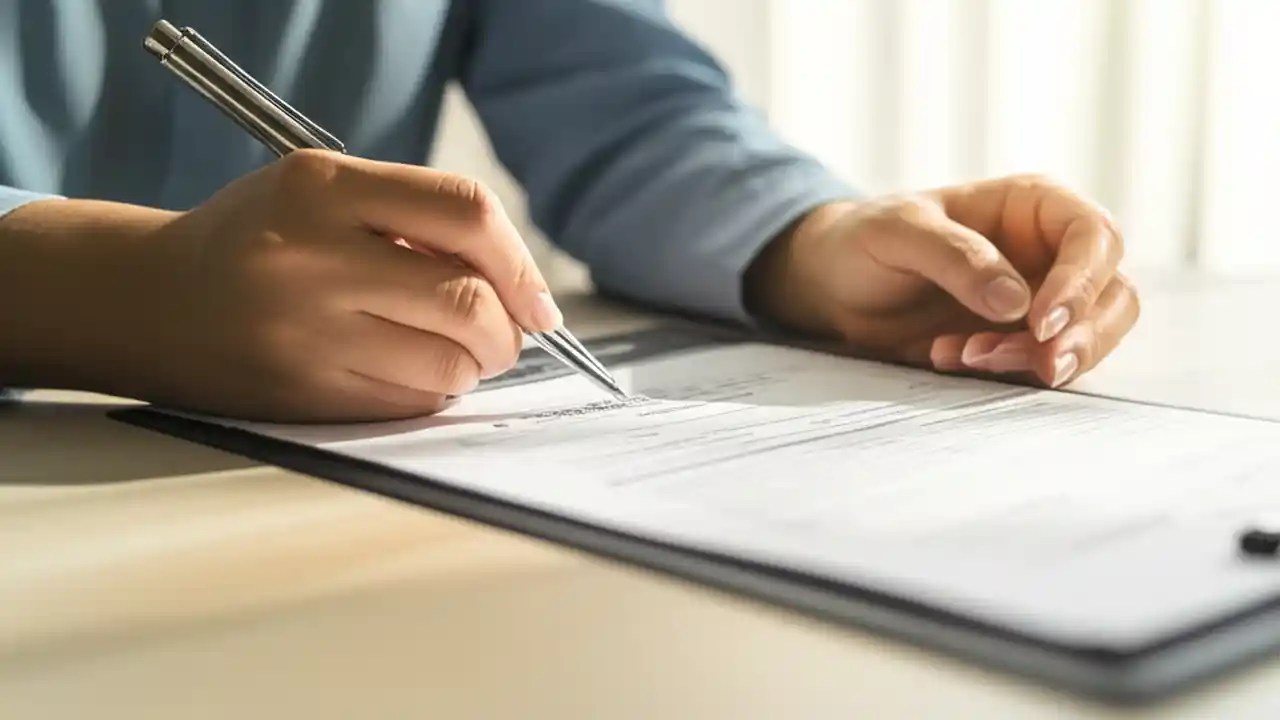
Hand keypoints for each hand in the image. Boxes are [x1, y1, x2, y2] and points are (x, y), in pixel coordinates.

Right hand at [0, 150, 560, 420]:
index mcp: (324, 186)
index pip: (466, 211)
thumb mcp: (323, 192)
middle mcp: (313, 255)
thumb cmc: (257, 241)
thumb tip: (522, 285)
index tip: (538, 299)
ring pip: (449, 363)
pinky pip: (411, 403)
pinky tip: (412, 375)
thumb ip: (414, 217)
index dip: (521, 261)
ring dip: (474, 366)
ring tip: (453, 354)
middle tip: (504, 336)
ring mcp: (304, 329)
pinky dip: (434, 393)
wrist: (147, 300)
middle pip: (468, 299)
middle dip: (509, 329)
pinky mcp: (301, 393)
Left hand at [745, 175, 1138, 386]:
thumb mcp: (898, 232)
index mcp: (1033, 206)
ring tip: (967, 357)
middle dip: (1083, 336)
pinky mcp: (1017, 344)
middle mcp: (1049, 253)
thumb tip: (1017, 302)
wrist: (833, 285)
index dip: (1083, 281)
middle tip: (1037, 364)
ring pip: (1090, 338)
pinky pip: (1041, 366)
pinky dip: (1006, 374)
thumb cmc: (865, 240)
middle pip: (1114, 295)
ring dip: (1043, 360)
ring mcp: (1039, 301)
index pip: (1095, 236)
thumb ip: (956, 257)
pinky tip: (948, 358)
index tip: (1042, 321)